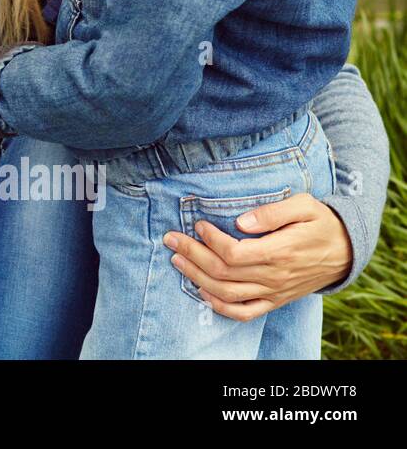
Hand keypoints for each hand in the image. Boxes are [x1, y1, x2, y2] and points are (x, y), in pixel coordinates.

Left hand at [162, 193, 354, 320]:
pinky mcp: (276, 300)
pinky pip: (245, 312)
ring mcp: (274, 291)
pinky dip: (220, 307)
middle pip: (223, 272)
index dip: (209, 240)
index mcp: (280, 252)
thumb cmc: (321, 223)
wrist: (347, 251)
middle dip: (192, 254)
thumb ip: (272, 212)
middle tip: (171, 238)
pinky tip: (202, 292)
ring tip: (177, 259)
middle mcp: (274, 276)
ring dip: (197, 278)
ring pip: (228, 293)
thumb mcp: (304, 206)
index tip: (197, 224)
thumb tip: (240, 221)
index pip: (234, 253)